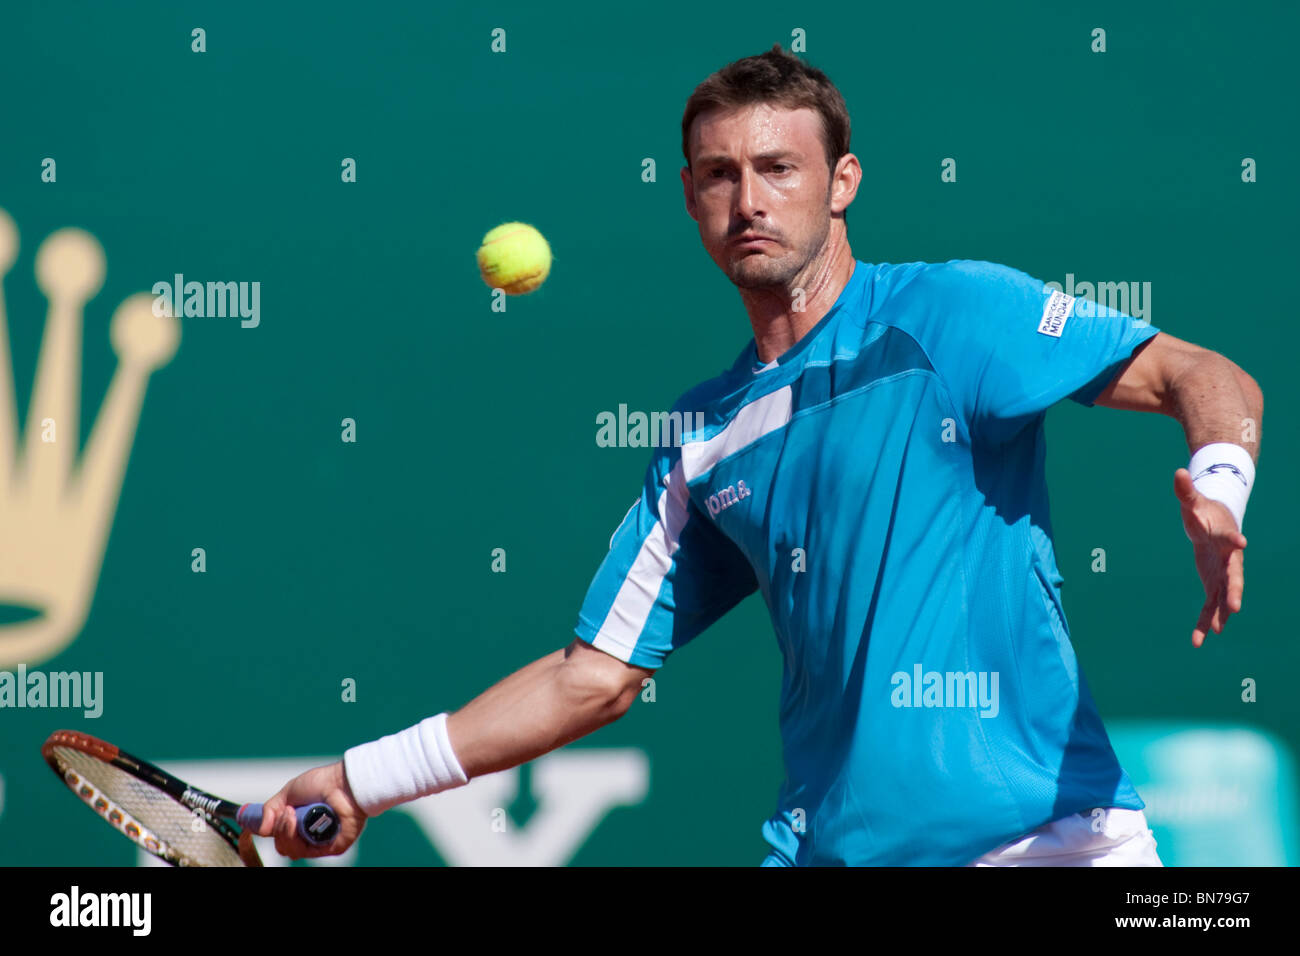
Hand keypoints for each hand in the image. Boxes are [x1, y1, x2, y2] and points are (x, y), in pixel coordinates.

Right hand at [253, 760, 367, 859]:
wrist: (343, 781)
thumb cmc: (321, 783)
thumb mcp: (289, 793)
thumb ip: (271, 809)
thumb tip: (261, 830)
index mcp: (301, 824)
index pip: (280, 838)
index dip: (270, 831)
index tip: (261, 822)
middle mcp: (310, 835)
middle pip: (283, 847)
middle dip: (279, 830)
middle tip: (286, 812)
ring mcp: (321, 842)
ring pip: (291, 851)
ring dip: (285, 832)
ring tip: (292, 813)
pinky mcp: (332, 848)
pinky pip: (307, 852)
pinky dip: (296, 838)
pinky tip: (297, 821)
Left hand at [1174, 468, 1247, 646]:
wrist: (1213, 524)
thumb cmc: (1203, 512)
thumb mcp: (1192, 502)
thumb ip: (1185, 490)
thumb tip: (1177, 472)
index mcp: (1224, 537)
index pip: (1231, 538)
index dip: (1235, 540)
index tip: (1241, 542)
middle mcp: (1229, 559)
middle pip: (1234, 576)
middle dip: (1234, 591)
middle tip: (1235, 606)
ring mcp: (1223, 574)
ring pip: (1223, 597)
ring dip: (1219, 614)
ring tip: (1215, 631)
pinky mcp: (1214, 584)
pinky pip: (1209, 605)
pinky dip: (1204, 620)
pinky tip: (1199, 639)